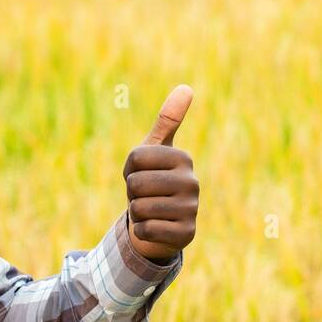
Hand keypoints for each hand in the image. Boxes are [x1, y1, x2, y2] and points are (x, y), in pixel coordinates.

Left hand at [122, 84, 198, 262]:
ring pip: (139, 208)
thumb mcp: (155, 149)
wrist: (162, 222)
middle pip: (135, 184)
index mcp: (182, 158)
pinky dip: (142, 231)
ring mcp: (192, 209)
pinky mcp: (186, 234)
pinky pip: (145, 230)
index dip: (129, 169)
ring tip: (150, 211)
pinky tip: (156, 228)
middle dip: (132, 192)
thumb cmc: (154, 180)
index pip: (134, 159)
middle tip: (146, 195)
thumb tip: (186, 87)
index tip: (142, 174)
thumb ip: (167, 119)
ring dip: (136, 213)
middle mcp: (192, 182)